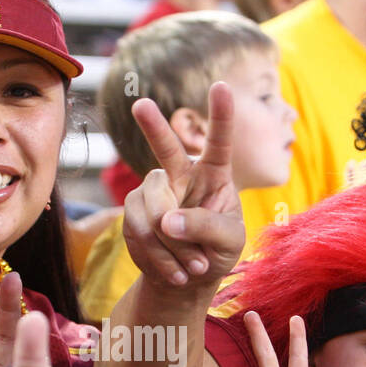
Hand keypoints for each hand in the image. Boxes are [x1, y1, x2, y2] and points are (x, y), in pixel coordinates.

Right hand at [122, 81, 244, 288]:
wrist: (186, 281)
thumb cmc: (216, 254)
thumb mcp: (230, 241)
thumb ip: (207, 226)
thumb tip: (167, 220)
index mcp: (214, 176)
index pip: (218, 142)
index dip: (221, 115)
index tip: (221, 85)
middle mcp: (182, 177)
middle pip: (167, 150)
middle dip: (153, 127)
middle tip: (141, 104)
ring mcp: (155, 193)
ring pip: (153, 208)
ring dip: (172, 246)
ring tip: (192, 268)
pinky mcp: (135, 213)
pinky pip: (139, 230)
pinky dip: (158, 257)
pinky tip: (174, 271)